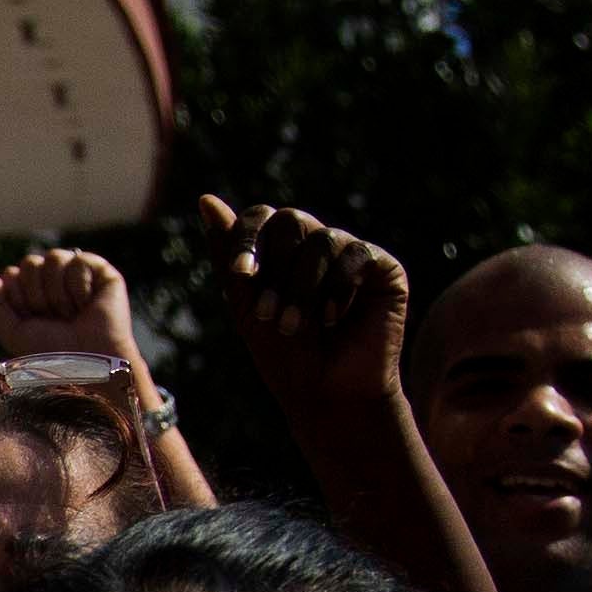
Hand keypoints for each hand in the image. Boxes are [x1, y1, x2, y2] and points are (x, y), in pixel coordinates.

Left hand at [0, 246, 134, 363]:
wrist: (87, 363)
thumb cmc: (50, 352)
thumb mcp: (12, 331)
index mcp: (31, 293)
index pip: (11, 274)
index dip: (18, 298)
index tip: (32, 319)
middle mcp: (53, 281)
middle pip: (30, 263)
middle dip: (37, 295)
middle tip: (53, 317)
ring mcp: (77, 276)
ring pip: (54, 257)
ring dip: (58, 293)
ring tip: (71, 313)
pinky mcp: (102, 274)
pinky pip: (79, 260)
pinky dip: (79, 286)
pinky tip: (87, 304)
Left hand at [198, 192, 410, 438]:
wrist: (326, 392)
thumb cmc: (285, 355)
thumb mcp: (246, 305)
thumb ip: (229, 255)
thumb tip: (206, 199)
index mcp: (280, 252)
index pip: (260, 216)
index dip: (247, 239)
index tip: (241, 275)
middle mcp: (316, 245)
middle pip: (290, 220)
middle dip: (276, 271)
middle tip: (273, 316)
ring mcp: (351, 254)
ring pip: (322, 240)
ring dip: (302, 288)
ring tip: (298, 326)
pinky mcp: (384, 268)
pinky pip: (357, 255)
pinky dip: (338, 288)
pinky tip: (335, 317)